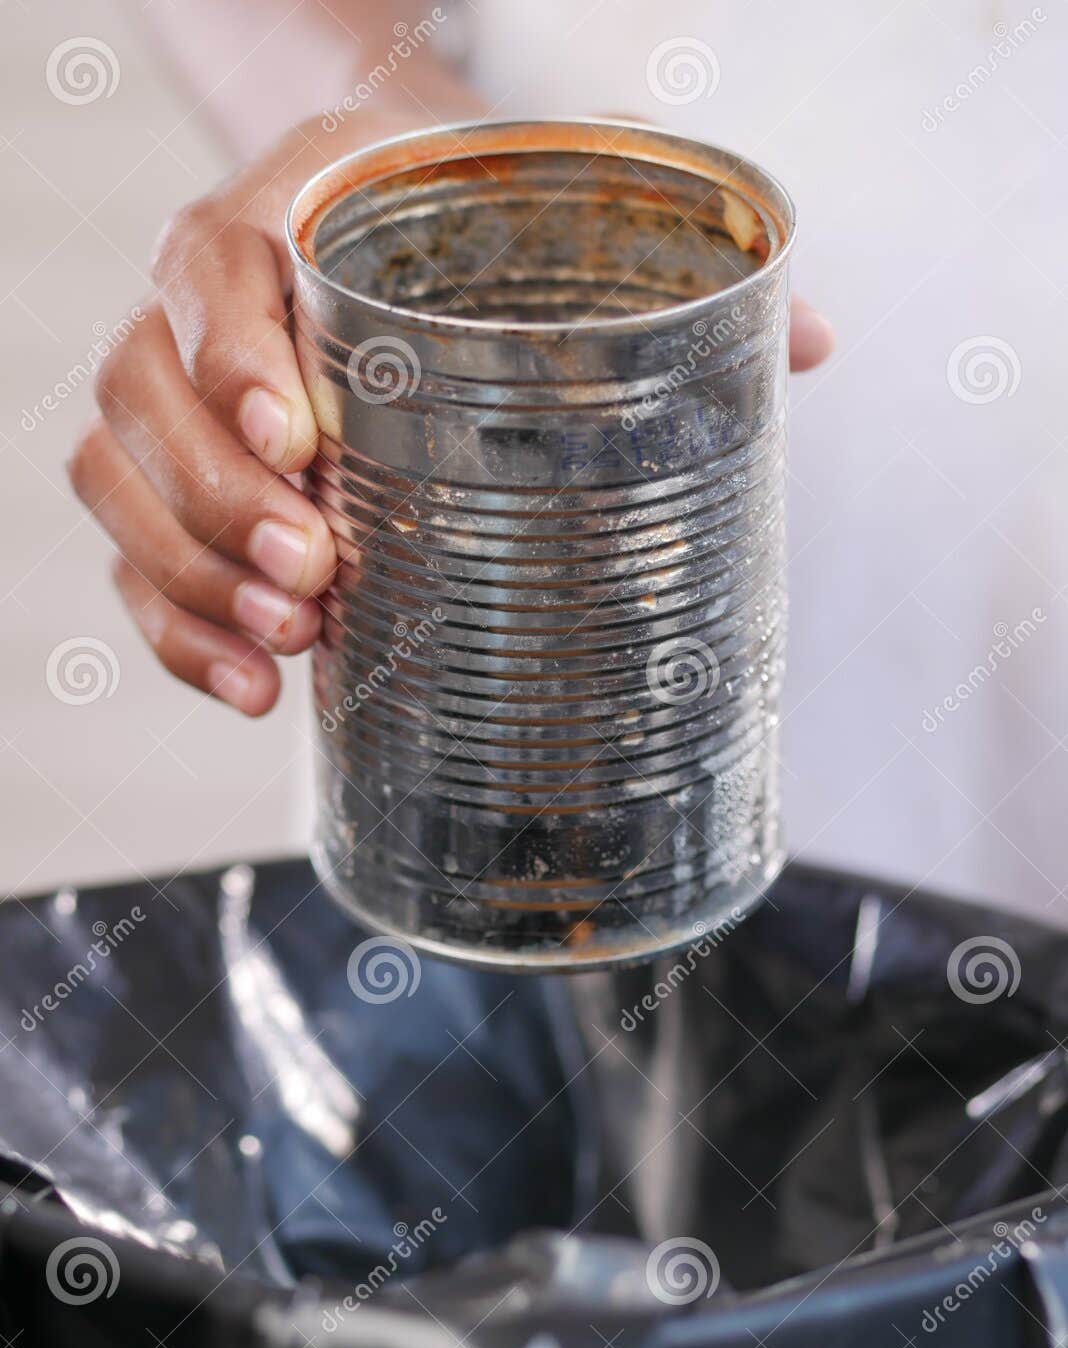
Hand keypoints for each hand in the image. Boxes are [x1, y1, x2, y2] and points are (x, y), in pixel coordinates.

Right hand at [69, 116, 833, 717]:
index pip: (209, 271)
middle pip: (144, 394)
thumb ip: (651, 262)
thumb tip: (807, 343)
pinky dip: (178, 634)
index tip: (301, 436)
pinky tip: (259, 690)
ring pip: (116, 481)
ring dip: (189, 576)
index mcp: (280, 219)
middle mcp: (199, 305)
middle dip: (219, 498)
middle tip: (317, 570)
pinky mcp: (173, 490)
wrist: (388, 232)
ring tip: (292, 642)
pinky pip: (131, 562)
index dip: (232, 358)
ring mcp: (174, 402)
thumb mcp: (543, 211)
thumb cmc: (462, 232)